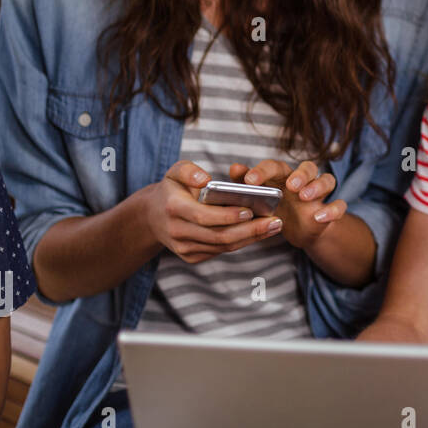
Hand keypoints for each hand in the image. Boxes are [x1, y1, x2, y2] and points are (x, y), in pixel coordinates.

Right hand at [135, 160, 282, 263]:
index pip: (205, 216)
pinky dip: (242, 242)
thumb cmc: (172, 189)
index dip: (229, 216)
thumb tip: (207, 179)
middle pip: (219, 235)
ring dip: (251, 238)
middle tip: (276, 221)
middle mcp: (177, 231)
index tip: (251, 211)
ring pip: (223, 246)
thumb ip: (190, 171)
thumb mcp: (175, 172)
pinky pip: (220, 250)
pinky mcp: (191, 256)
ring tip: (275, 227)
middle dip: (250, 230)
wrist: (152, 217)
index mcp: (174, 208)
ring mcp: (184, 247)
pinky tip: (260, 233)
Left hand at [232, 159, 346, 249]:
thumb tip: (234, 168)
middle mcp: (304, 180)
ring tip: (304, 196)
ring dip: (317, 186)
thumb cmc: (274, 207)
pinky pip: (339, 206)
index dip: (263, 170)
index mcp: (283, 175)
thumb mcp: (258, 198)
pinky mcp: (329, 211)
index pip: (276, 166)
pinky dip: (333, 210)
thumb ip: (245, 183)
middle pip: (308, 167)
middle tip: (290, 185)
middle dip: (300, 174)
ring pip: (327, 180)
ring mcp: (319, 195)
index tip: (249, 180)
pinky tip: (320, 217)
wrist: (296, 230)